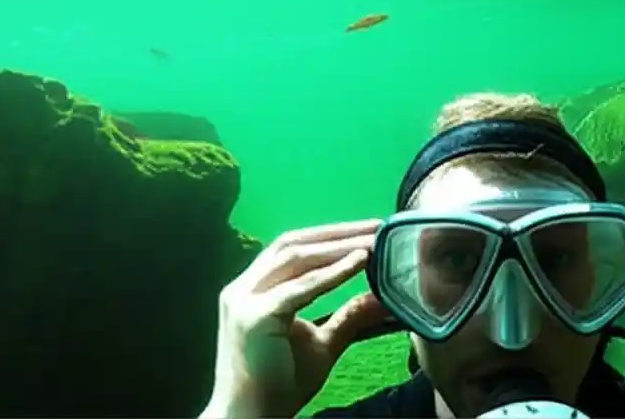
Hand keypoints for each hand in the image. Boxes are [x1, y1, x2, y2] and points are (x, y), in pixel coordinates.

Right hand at [202, 219, 389, 418]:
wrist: (249, 418)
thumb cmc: (280, 384)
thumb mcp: (322, 342)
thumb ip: (347, 317)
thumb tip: (381, 298)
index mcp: (253, 288)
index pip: (293, 248)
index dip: (331, 236)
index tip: (369, 229)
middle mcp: (243, 288)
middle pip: (293, 244)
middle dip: (337, 233)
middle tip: (377, 226)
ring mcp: (244, 300)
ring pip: (295, 258)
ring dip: (337, 246)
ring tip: (373, 241)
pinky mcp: (253, 318)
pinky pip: (298, 288)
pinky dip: (331, 274)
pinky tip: (358, 264)